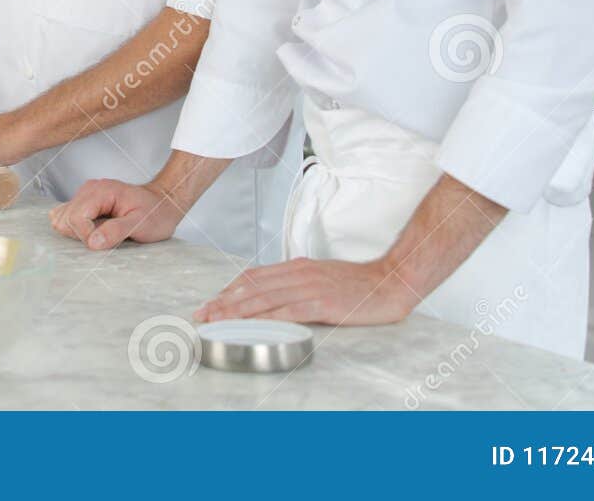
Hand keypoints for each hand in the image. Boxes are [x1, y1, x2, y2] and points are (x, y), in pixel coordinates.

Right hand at [49, 179, 183, 249]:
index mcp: (101, 191)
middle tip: (105, 238)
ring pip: (63, 220)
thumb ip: (116, 231)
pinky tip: (94, 232)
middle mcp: (89, 190)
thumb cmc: (155, 213)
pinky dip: (76, 230)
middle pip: (66, 219)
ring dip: (78, 233)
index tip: (104, 242)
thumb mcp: (141, 224)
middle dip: (82, 235)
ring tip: (102, 233)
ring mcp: (85, 196)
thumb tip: (93, 242)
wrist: (163, 204)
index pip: (76, 217)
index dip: (86, 235)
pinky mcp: (84, 204)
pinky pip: (67, 218)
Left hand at [193, 257, 418, 326]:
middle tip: (203, 313)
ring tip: (215, 320)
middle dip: (224, 301)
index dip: (230, 289)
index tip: (213, 301)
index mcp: (298, 267)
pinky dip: (265, 318)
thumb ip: (300, 284)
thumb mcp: (323, 277)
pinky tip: (251, 325)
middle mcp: (299, 274)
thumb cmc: (360, 283)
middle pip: (252, 287)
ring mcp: (309, 287)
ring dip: (235, 310)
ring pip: (263, 298)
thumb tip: (278, 296)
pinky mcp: (321, 303)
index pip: (255, 276)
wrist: (390, 281)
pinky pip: (287, 311)